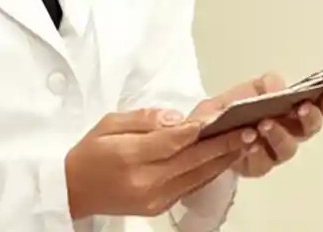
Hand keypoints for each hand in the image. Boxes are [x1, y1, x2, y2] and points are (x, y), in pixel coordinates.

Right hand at [64, 108, 253, 218]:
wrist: (73, 190)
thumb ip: (144, 119)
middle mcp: (145, 182)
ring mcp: (155, 198)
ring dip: (224, 158)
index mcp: (129, 158)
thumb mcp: (109, 123)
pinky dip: (210, 171)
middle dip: (223, 144)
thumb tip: (176, 119)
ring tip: (245, 141)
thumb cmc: (90, 153)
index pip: (171, 142)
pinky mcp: (160, 206)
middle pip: (192, 160)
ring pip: (198, 176)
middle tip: (248, 128)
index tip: (220, 116)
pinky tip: (225, 158)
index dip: (198, 129)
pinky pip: (192, 186)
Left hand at [190, 73, 322, 178]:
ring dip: (280, 135)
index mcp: (294, 108)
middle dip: (309, 117)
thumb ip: (266, 84)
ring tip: (265, 124)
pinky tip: (249, 142)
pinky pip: (262, 163)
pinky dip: (257, 152)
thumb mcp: (248, 87)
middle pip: (310, 128)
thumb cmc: (235, 106)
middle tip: (301, 108)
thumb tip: (278, 90)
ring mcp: (275, 151)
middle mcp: (291, 132)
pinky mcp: (257, 167)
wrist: (208, 131)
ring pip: (287, 148)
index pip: (322, 104)